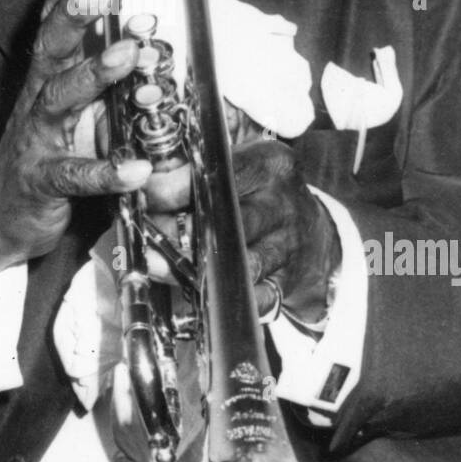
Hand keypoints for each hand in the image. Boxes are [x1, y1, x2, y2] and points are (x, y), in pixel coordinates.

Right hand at [0, 0, 151, 291]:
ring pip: (60, 99)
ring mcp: (37, 139)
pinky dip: (106, 172)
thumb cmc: (42, 155)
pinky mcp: (43, 181)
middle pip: (52, 49)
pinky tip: (135, 169)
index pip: (54, 26)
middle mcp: (37, 101)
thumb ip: (101, 83)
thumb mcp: (70, 111)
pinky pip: (74, 175)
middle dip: (76, 15)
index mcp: (46, 79)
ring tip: (127, 56)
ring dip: (93, 74)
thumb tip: (142, 51)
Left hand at [144, 138, 340, 325]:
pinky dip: (219, 300)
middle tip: (144, 232)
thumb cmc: (265, 194)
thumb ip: (200, 163)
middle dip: (174, 230)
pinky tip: (193, 292)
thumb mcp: (244, 162)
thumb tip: (143, 172)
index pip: (219, 173)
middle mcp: (282, 204)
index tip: (145, 194)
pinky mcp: (287, 283)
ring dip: (186, 268)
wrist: (317, 236)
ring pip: (232, 264)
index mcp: (271, 164)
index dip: (176, 186)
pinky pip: (249, 299)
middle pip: (223, 221)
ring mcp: (286, 246)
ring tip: (154, 264)